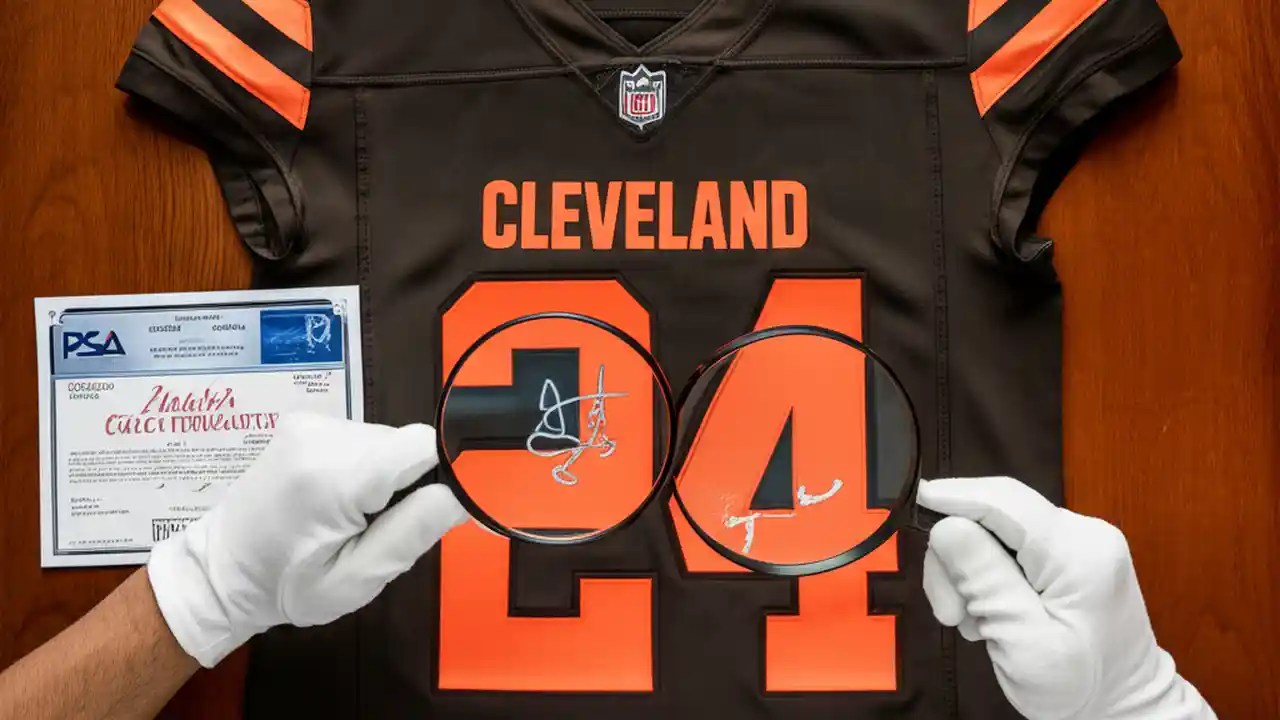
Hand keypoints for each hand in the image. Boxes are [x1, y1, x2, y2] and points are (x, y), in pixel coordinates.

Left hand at [147, 413, 467, 666]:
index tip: (429, 511)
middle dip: (408, 483)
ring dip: (385, 475)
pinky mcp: (304, 422)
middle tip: (377, 528)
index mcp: (336, 476)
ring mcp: (310, 423)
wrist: (221, 572)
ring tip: (351, 516)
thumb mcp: (357, 579)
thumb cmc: (287, 587)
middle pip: (406, 443)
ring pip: (386, 439)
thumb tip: (462, 493)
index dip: (442, 474)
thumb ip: (412, 532)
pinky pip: (362, 436)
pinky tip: (335, 497)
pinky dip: (364, 465)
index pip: (425, 444)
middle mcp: (323, 435)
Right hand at [918, 477, 1214, 719]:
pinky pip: (1013, 547)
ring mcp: (1079, 542)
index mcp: (1077, 553)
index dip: (955, 495)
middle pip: (994, 517)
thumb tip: (946, 525)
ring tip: (976, 623)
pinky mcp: (1071, 554)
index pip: (1005, 501)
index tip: (914, 499)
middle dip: (959, 560)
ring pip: (997, 533)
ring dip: (972, 575)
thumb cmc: (1078, 687)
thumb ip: (985, 582)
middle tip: (951, 614)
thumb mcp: (1022, 643)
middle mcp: (1083, 534)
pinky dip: (991, 577)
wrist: (1123, 708)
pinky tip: (994, 613)